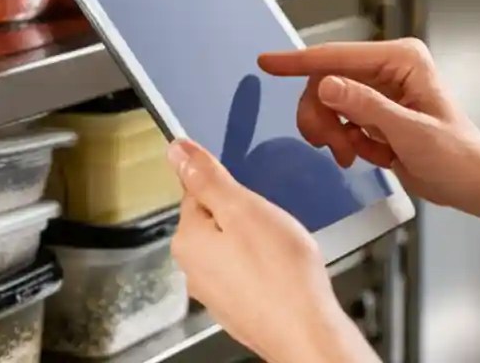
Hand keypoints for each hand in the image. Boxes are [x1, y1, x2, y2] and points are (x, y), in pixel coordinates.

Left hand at [167, 140, 376, 362]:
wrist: (304, 331)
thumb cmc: (279, 268)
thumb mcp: (243, 208)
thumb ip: (207, 178)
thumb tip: (174, 148)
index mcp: (187, 239)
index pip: (197, 192)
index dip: (230, 189)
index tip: (253, 201)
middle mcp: (190, 268)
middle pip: (214, 221)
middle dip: (243, 217)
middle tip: (272, 226)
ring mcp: (211, 293)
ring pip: (230, 248)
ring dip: (253, 242)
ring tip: (280, 250)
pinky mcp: (233, 309)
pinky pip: (243, 274)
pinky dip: (260, 268)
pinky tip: (280, 273)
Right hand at [258, 39, 479, 211]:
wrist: (471, 183)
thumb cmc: (456, 156)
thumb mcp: (410, 132)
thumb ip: (367, 108)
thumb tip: (327, 85)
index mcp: (402, 59)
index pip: (339, 56)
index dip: (300, 62)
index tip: (267, 62)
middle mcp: (389, 68)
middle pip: (326, 81)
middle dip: (322, 115)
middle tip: (330, 145)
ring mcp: (380, 91)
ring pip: (328, 103)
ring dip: (332, 132)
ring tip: (351, 154)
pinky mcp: (375, 112)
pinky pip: (339, 121)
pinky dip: (344, 141)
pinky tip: (366, 155)